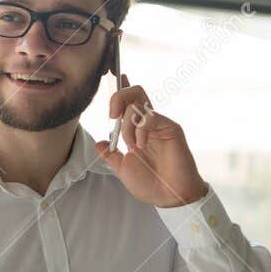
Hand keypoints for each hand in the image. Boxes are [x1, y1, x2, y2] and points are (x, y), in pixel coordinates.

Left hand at [95, 75, 208, 207]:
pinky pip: (149, 118)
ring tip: (132, 146)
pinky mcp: (171, 128)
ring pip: (138, 104)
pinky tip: (141, 146)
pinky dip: (139, 131)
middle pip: (135, 92)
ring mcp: (160, 124)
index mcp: (138, 129)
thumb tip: (99, 143)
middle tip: (112, 116)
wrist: (168, 197)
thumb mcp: (122, 169)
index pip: (130, 102)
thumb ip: (110, 155)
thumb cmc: (150, 183)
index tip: (117, 74)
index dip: (122, 87)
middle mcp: (149, 122)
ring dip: (127, 125)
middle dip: (118, 98)